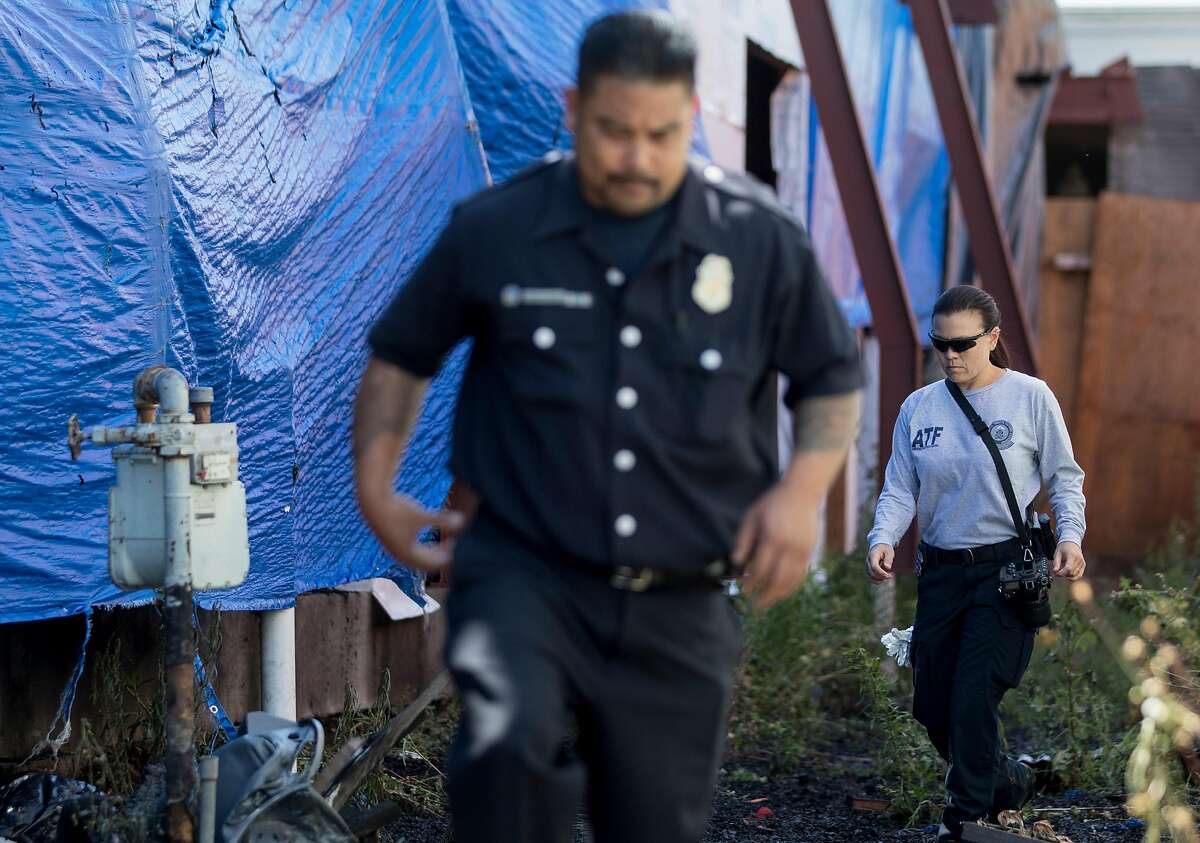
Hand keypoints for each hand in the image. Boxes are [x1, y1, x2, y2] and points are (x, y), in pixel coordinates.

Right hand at [361, 493, 465, 571]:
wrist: (372, 502)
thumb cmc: (398, 509)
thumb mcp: (421, 515)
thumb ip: (442, 520)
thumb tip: (462, 521)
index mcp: (407, 554)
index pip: (432, 565)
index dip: (447, 558)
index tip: (459, 546)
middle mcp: (400, 556)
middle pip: (426, 564)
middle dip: (441, 556)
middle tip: (456, 545)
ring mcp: (395, 549)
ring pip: (418, 558)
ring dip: (433, 552)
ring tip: (448, 541)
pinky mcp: (393, 541)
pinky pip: (412, 551)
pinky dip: (424, 547)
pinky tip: (431, 536)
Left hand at [733, 484, 819, 608]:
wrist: (801, 494)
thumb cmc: (771, 504)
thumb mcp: (751, 518)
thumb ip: (743, 541)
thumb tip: (736, 564)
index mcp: (773, 539)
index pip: (760, 569)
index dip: (751, 582)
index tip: (743, 590)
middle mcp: (790, 548)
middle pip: (778, 580)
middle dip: (765, 596)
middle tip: (755, 606)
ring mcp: (803, 552)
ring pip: (791, 582)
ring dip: (779, 596)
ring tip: (767, 603)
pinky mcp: (810, 553)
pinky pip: (801, 576)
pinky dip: (791, 587)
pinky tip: (782, 592)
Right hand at [866, 543, 893, 582]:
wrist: (879, 547)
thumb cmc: (885, 549)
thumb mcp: (889, 551)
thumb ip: (888, 559)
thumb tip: (887, 567)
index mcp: (872, 556)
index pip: (874, 566)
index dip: (881, 573)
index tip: (889, 575)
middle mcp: (868, 562)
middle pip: (872, 573)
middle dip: (881, 576)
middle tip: (890, 576)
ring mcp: (867, 566)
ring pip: (870, 577)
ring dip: (880, 579)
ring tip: (888, 576)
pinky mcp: (868, 570)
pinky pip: (870, 578)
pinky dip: (877, 580)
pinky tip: (884, 578)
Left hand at [1051, 541, 1085, 579]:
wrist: (1071, 543)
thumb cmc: (1064, 548)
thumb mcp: (1057, 554)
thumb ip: (1056, 563)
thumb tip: (1055, 571)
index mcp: (1072, 556)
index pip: (1068, 568)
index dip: (1061, 573)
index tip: (1056, 573)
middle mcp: (1079, 560)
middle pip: (1071, 572)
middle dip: (1063, 574)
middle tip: (1057, 572)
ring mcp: (1082, 563)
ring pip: (1075, 575)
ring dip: (1068, 575)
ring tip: (1063, 571)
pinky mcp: (1083, 565)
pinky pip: (1080, 574)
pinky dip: (1074, 577)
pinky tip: (1068, 576)